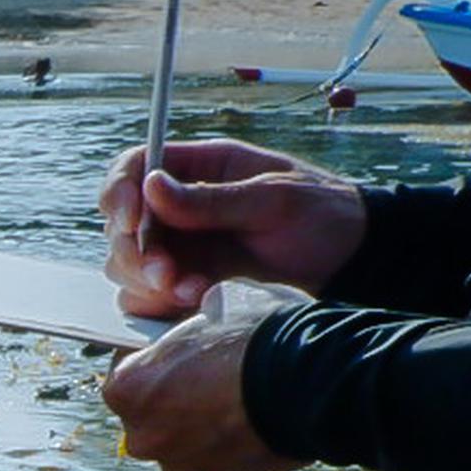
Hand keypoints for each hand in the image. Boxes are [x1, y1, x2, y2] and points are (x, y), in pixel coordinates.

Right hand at [99, 136, 364, 316]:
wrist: (351, 262)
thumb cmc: (323, 214)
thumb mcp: (273, 200)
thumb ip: (210, 199)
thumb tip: (150, 186)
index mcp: (201, 168)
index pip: (135, 167)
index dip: (119, 191)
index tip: (130, 222)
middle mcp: (180, 206)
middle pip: (120, 224)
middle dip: (135, 252)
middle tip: (166, 274)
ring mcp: (181, 246)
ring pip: (126, 265)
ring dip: (148, 282)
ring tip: (192, 291)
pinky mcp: (186, 282)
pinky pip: (147, 296)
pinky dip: (161, 303)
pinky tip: (196, 301)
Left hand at [101, 308, 298, 470]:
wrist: (317, 379)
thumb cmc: (262, 334)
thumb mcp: (220, 301)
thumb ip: (194, 320)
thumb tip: (204, 315)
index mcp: (127, 389)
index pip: (128, 371)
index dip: (158, 358)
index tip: (182, 352)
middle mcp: (141, 435)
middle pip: (152, 413)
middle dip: (177, 396)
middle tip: (216, 374)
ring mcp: (180, 463)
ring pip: (183, 440)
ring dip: (203, 424)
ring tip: (242, 398)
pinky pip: (216, 457)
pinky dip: (230, 442)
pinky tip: (257, 419)